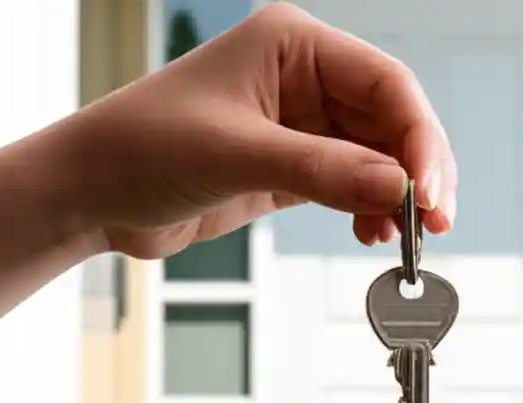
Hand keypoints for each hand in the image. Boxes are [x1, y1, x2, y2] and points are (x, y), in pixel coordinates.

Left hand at [52, 1, 455, 257]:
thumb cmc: (141, 148)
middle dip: (417, 172)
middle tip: (434, 225)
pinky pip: (352, 182)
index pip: (385, 83)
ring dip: (397, 196)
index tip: (429, 194)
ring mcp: (300, 121)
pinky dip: (369, 209)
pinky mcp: (291, 164)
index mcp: (294, 44)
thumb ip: (322, 171)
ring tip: (406, 239)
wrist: (88, 193)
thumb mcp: (235, 156)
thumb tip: (401, 191)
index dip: (419, 137)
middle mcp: (304, 76)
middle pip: (392, 121)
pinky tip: (372, 235)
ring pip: (378, 156)